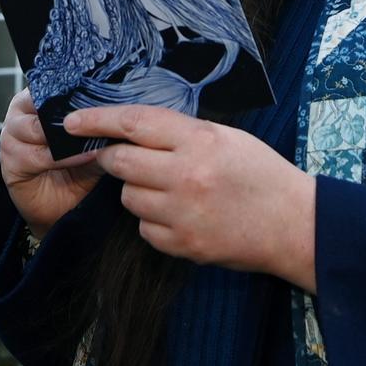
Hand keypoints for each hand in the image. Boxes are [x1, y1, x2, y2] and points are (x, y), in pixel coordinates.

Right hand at [0, 88, 102, 238]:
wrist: (63, 205)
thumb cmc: (77, 165)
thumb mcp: (92, 138)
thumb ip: (98, 122)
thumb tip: (122, 106)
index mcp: (37, 98)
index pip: (53, 83)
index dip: (77, 87)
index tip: (102, 92)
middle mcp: (21, 112)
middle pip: (43, 103)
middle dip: (72, 113)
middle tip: (99, 116)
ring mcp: (12, 136)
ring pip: (39, 128)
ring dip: (68, 137)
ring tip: (94, 141)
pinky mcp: (11, 163)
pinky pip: (39, 156)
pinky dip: (65, 158)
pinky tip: (85, 157)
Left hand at [64, 105, 317, 291]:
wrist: (293, 224)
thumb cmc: (261, 173)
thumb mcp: (226, 137)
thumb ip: (182, 133)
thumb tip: (133, 129)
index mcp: (199, 140)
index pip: (134, 124)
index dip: (97, 120)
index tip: (72, 121)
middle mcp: (187, 175)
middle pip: (121, 162)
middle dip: (113, 158)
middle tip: (122, 157)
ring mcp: (183, 213)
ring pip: (129, 198)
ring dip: (138, 191)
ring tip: (169, 189)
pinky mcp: (183, 245)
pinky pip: (145, 229)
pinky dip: (154, 221)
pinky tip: (180, 215)